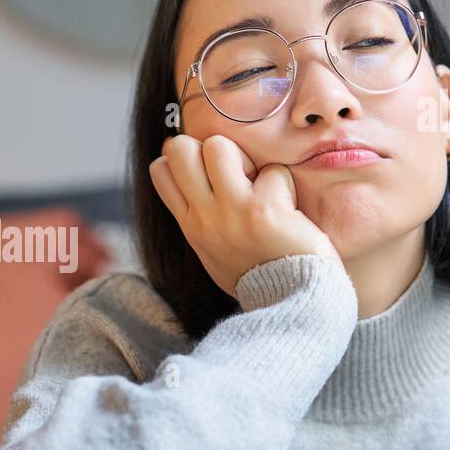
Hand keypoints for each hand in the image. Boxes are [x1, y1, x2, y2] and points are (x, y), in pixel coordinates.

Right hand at [149, 134, 343, 299]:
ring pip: (218, 146)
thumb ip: (202, 221)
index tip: (208, 175)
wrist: (289, 303)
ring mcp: (232, 211)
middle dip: (206, 147)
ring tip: (257, 182)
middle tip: (232, 172)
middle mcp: (205, 216)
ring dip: (242, 156)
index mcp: (191, 225)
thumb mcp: (213, 252)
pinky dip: (284, 184)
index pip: (160, 170)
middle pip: (180, 148)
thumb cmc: (257, 277)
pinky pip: (272, 170)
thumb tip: (195, 190)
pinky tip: (288, 208)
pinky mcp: (265, 209)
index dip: (183, 160)